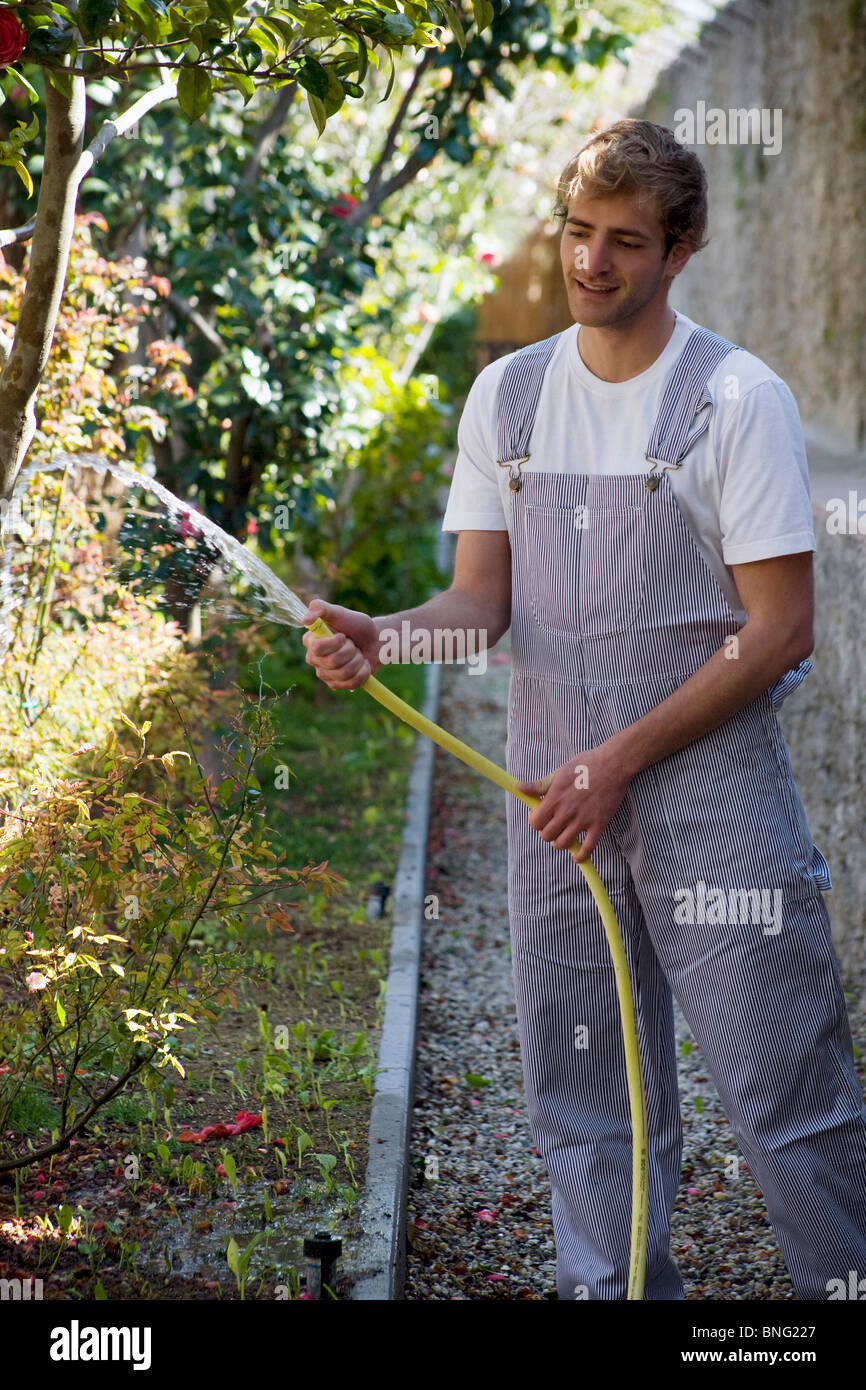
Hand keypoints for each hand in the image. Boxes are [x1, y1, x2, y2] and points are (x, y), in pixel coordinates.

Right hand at [301, 598, 381, 690]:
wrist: (375, 640)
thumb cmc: (356, 625)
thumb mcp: (339, 612)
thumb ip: (321, 608)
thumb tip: (305, 619)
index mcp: (311, 641)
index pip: (317, 648)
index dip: (334, 643)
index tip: (343, 635)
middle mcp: (314, 659)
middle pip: (332, 662)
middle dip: (350, 651)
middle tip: (353, 644)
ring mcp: (325, 674)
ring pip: (343, 673)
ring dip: (358, 661)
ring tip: (358, 654)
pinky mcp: (337, 685)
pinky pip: (351, 683)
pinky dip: (363, 673)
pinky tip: (364, 665)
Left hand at [515, 742, 630, 862]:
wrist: (613, 764)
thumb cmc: (585, 765)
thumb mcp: (559, 772)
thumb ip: (539, 785)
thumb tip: (519, 788)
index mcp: (555, 798)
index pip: (535, 822)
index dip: (534, 822)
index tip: (539, 817)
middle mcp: (567, 811)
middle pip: (547, 835)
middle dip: (546, 832)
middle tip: (552, 826)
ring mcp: (584, 819)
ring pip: (563, 844)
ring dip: (560, 843)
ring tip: (562, 837)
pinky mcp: (599, 824)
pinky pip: (588, 848)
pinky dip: (581, 856)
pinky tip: (577, 856)